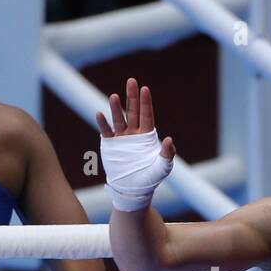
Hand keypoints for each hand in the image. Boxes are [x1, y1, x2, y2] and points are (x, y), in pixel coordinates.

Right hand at [96, 78, 175, 211]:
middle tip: (131, 80)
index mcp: (147, 135)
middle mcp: (134, 133)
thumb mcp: (162, 167)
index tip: (145, 88)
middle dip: (132, 96)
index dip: (145, 102)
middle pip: (132, 111)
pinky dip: (103, 122)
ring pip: (118, 119)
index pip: (146, 115)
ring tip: (114, 96)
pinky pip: (106, 131)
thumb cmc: (150, 178)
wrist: (132, 189)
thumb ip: (167, 154)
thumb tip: (170, 140)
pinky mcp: (110, 144)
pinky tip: (100, 113)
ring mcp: (121, 138)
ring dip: (116, 108)